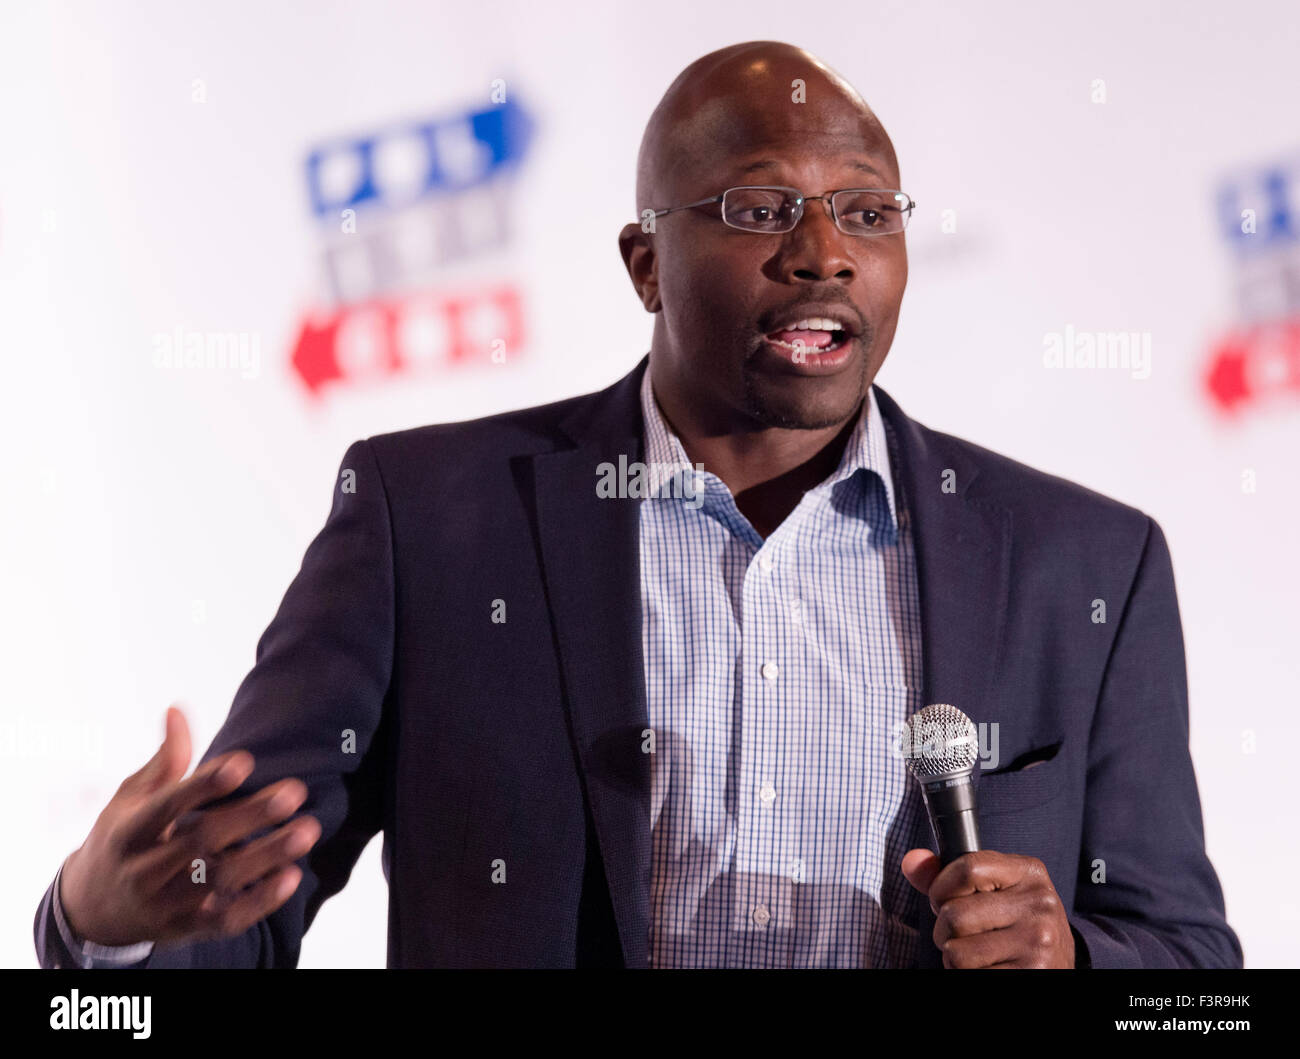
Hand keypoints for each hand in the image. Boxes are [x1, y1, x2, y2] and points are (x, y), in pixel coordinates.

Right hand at [58, 705, 321, 946]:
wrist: (93, 912)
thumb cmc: (122, 840)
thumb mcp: (130, 800)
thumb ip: (165, 761)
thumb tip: (178, 710)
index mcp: (129, 831)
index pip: (167, 806)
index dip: (204, 785)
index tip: (244, 762)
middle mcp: (144, 870)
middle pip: (201, 842)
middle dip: (250, 817)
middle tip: (296, 791)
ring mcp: (164, 904)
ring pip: (219, 881)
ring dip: (267, 856)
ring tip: (308, 829)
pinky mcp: (185, 929)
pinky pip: (225, 920)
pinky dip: (259, 901)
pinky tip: (292, 876)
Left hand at [901, 848, 1074, 967]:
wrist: (1056, 964)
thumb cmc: (1013, 923)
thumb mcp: (992, 890)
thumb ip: (948, 876)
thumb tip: (910, 861)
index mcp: (1029, 873)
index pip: (967, 867)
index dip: (941, 888)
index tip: (944, 900)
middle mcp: (1040, 904)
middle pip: (955, 914)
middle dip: (945, 931)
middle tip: (964, 935)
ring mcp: (1038, 942)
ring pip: (956, 952)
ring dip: (955, 958)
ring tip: (978, 954)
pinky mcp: (1031, 973)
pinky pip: (969, 975)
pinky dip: (968, 975)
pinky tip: (990, 968)